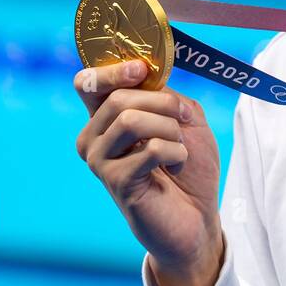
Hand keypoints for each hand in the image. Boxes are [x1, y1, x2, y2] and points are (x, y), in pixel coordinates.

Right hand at [73, 59, 223, 285]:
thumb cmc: (190, 167)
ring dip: (170, 130)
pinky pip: (150, 149)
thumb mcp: (186, 119)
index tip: (139, 70)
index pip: (87, 83)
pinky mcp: (115, 182)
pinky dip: (176, 153)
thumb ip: (166, 94)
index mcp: (107, 117)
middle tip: (184, 122)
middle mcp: (94, 137)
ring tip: (180, 148)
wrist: (198, 216)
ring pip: (131, 120)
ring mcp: (100, 161)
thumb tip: (145, 75)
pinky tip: (177, 168)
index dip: (111, 70)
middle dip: (164, 104)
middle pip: (118, 98)